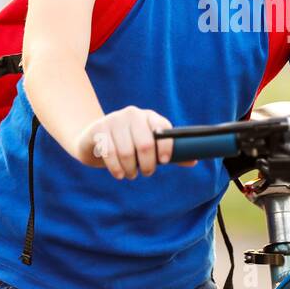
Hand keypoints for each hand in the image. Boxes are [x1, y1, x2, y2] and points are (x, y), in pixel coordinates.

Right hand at [74, 106, 195, 179]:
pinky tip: (119, 173)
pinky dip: (116, 168)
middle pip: (146, 144)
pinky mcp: (99, 128)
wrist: (95, 139)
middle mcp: (133, 114)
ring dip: (130, 169)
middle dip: (147, 164)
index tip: (164, 162)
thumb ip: (169, 154)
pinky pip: (110, 153)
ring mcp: (115, 119)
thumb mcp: (150, 148)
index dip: (167, 148)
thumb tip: (193, 161)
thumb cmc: (130, 145)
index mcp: (150, 117)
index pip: (164, 130)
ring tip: (131, 174)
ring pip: (126, 152)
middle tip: (146, 172)